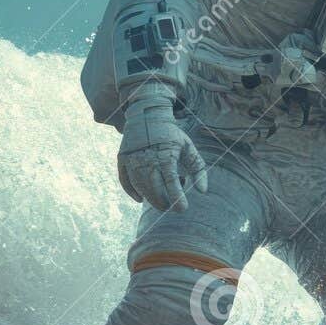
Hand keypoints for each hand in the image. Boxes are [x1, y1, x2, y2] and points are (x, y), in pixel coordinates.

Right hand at [117, 87, 207, 211]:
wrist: (147, 116)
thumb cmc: (171, 135)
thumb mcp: (189, 148)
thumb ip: (198, 169)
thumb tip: (202, 191)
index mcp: (166, 155)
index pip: (171, 182)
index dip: (177, 197)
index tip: (183, 208)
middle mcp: (147, 158)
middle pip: (154, 188)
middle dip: (163, 202)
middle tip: (170, 207)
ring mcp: (133, 159)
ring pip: (140, 187)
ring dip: (150, 198)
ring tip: (161, 201)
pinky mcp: (122, 159)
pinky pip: (125, 181)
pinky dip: (132, 192)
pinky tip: (141, 199)